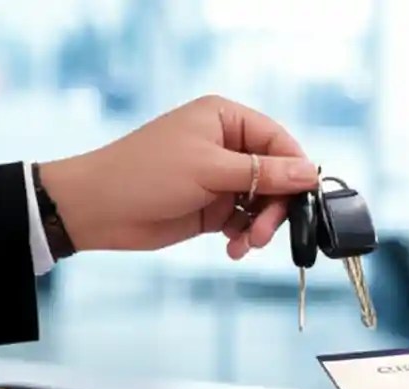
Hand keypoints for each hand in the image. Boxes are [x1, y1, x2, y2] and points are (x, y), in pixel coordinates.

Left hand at [39, 94, 320, 259]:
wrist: (99, 209)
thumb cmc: (145, 174)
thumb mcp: (210, 170)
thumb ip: (263, 172)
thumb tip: (310, 172)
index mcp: (226, 119)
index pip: (278, 140)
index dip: (295, 169)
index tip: (306, 198)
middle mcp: (226, 145)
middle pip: (275, 176)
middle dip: (275, 207)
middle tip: (263, 233)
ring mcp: (218, 177)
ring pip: (262, 203)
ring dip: (260, 227)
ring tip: (247, 244)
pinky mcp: (211, 207)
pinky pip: (243, 222)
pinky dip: (244, 237)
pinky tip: (233, 249)